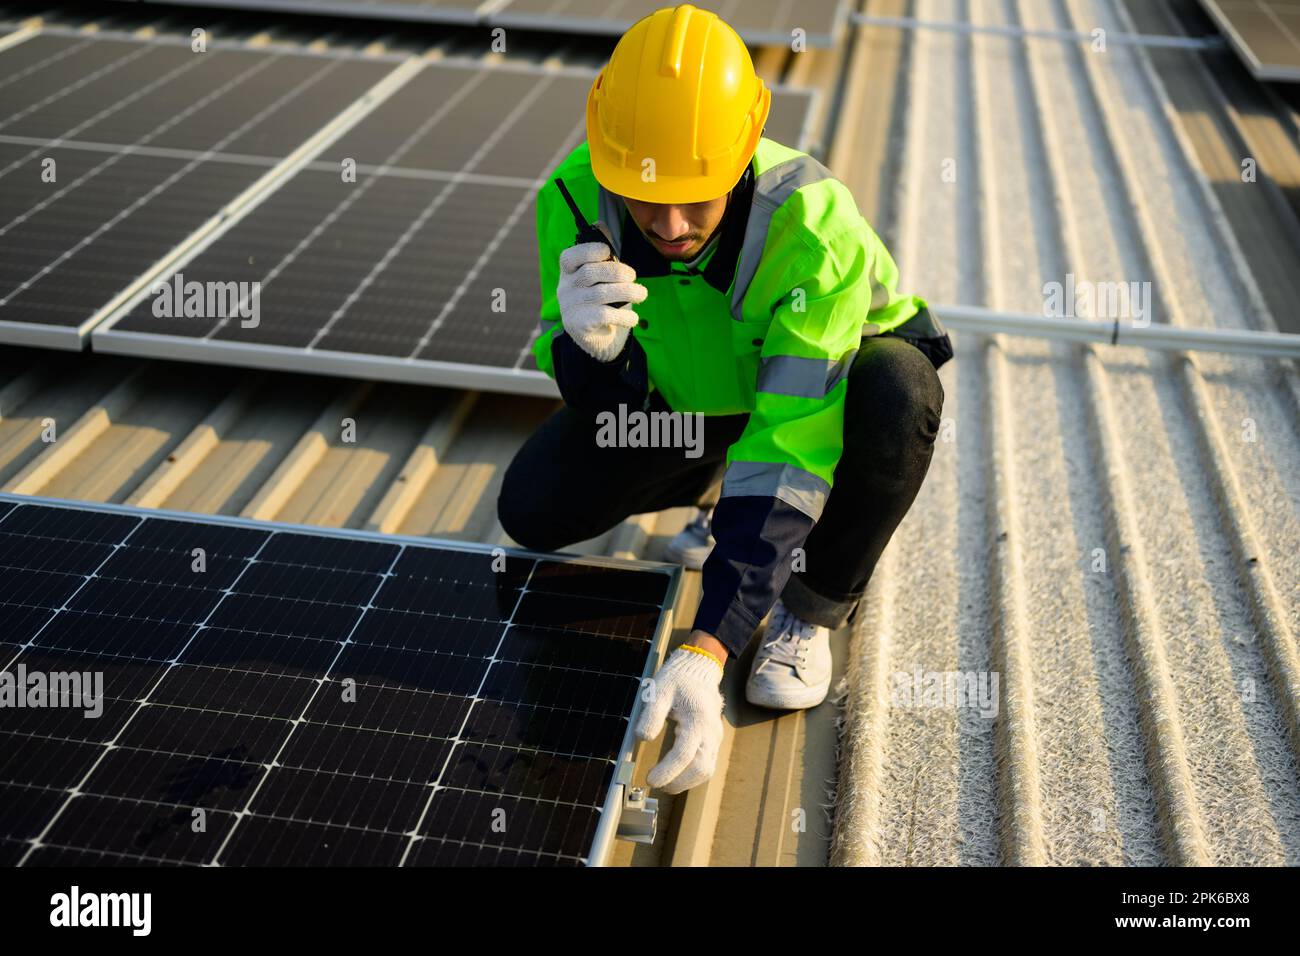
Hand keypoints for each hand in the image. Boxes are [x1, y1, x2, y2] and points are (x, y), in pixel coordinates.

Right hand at [557, 240, 647, 361]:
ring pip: (602, 294)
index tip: (606, 251)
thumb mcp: (601, 275)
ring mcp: (570, 307)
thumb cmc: (602, 299)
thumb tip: (599, 224)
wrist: (598, 338)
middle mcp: (565, 288)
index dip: (588, 251)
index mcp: (568, 272)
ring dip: (629, 292)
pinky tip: (633, 318)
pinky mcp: (579, 325)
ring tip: (642, 294)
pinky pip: (605, 315)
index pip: (569, 257)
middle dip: (618, 272)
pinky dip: (625, 316)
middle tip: (633, 277)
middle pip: (591, 273)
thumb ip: (601, 253)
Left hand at [634, 645, 724, 793]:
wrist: (698, 670)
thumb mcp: (659, 691)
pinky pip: (707, 763)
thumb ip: (651, 715)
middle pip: (701, 768)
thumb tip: (642, 739)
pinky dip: (692, 774)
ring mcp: (715, 737)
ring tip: (665, 783)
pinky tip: (677, 775)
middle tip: (656, 784)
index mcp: (697, 719)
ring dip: (687, 781)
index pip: (684, 754)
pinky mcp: (714, 740)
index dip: (667, 771)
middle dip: (679, 781)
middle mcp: (711, 731)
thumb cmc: (677, 680)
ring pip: (707, 769)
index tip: (650, 779)